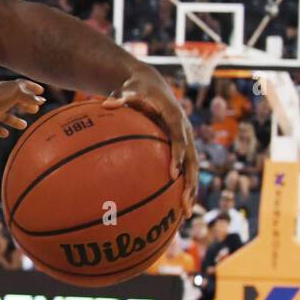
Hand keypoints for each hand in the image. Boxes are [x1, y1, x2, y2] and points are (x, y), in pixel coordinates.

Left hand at [0, 79, 45, 137]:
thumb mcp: (15, 94)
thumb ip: (29, 97)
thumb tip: (41, 101)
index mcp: (7, 90)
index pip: (22, 87)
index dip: (32, 88)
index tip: (41, 91)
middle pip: (15, 103)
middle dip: (25, 105)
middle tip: (35, 109)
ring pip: (5, 117)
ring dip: (14, 121)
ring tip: (24, 125)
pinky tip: (5, 134)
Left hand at [104, 65, 198, 210]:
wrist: (152, 85)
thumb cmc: (138, 88)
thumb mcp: (130, 89)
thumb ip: (121, 97)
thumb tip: (106, 103)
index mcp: (176, 118)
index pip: (180, 139)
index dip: (178, 156)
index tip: (172, 174)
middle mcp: (185, 132)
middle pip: (192, 161)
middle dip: (190, 183)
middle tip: (184, 203)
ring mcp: (185, 141)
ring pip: (192, 169)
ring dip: (190, 191)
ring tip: (186, 214)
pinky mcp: (180, 148)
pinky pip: (183, 169)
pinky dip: (180, 186)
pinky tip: (173, 207)